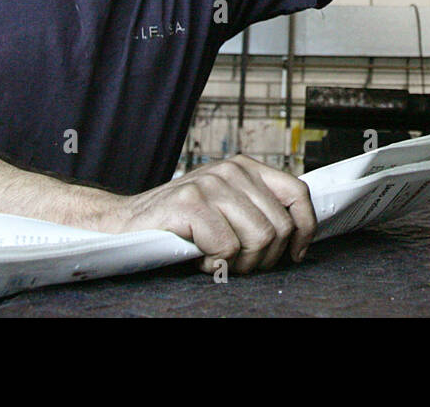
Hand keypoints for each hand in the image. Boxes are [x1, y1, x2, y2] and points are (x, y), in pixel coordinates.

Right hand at [117, 154, 316, 274]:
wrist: (125, 224)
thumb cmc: (180, 224)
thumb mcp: (227, 209)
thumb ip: (257, 211)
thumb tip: (297, 236)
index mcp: (246, 167)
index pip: (297, 193)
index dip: (304, 228)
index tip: (295, 253)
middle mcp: (232, 170)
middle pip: (280, 226)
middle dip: (263, 257)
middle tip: (238, 263)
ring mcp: (211, 183)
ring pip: (259, 238)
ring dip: (240, 262)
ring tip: (217, 259)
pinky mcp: (191, 202)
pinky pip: (227, 247)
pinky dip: (215, 263)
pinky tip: (198, 256)